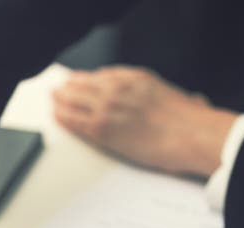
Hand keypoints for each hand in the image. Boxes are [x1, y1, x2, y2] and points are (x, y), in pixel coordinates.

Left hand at [53, 66, 237, 175]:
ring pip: (74, 100)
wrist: (190, 136)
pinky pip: (74, 121)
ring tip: (53, 102)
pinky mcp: (101, 129)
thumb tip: (172, 101)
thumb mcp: (173, 95)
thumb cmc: (188, 122)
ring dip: (60, 100)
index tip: (79, 81)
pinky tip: (56, 117)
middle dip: (69, 87)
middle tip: (59, 90)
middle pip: (83, 84)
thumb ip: (158, 96)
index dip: (87, 79)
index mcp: (136, 77)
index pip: (101, 74)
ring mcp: (107, 107)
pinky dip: (62, 118)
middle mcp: (118, 88)